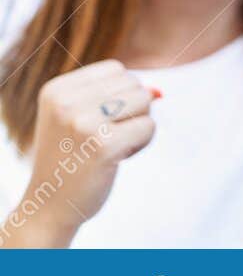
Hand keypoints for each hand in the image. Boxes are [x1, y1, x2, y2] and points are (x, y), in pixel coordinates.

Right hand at [21, 61, 157, 244]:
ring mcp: (83, 123)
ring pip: (145, 101)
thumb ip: (117, 97)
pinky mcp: (103, 145)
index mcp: (57, 90)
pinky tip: (116, 159)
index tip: (98, 121)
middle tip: (105, 138)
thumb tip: (159, 91)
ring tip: (112, 146)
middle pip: (133, 84)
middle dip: (131, 111)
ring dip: (138, 126)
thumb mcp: (81, 118)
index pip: (116, 70)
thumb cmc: (72, 159)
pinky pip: (149, 127)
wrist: (49, 206)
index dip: (120, 95)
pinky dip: (141, 143)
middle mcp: (66, 103)